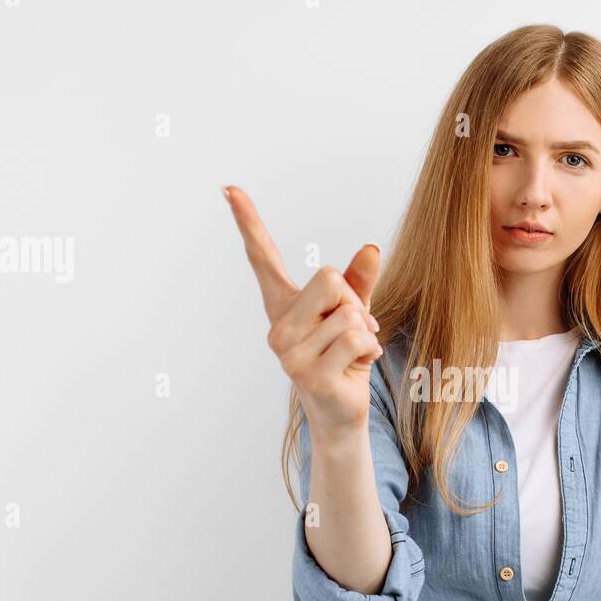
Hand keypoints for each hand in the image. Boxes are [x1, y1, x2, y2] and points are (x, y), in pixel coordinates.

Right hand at [224, 184, 383, 433]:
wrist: (342, 412)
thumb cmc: (345, 358)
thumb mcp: (355, 313)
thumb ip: (360, 281)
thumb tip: (371, 247)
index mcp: (283, 307)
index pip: (263, 258)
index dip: (248, 222)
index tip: (229, 188)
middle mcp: (278, 327)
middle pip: (329, 279)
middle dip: (354, 300)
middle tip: (353, 327)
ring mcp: (290, 353)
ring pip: (348, 311)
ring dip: (366, 330)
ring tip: (353, 352)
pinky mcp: (310, 374)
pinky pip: (355, 337)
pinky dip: (369, 347)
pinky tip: (357, 364)